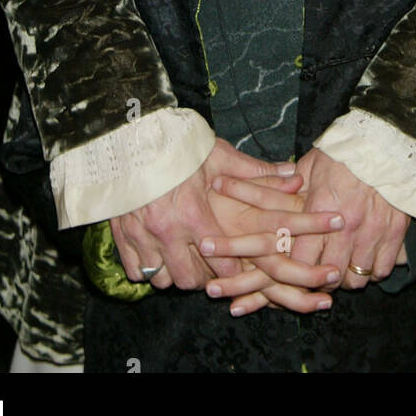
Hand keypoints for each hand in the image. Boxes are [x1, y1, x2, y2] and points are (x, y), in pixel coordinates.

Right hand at [109, 139, 342, 291]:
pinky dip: (146, 267)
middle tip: (209, 268)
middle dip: (202, 279)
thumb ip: (255, 171)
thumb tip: (295, 176)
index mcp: (194, 214)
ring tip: (182, 260)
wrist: (130, 134)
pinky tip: (156, 253)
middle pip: (189, 280)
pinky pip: (134, 270)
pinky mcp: (121, 235)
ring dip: (173, 274)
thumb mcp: (217, 155)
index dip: (233, 269)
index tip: (239, 266)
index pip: (222, 263)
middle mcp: (167, 231)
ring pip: (161, 280)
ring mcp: (141, 235)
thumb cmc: (178, 144)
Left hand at [288, 147, 409, 289]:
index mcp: (320, 208)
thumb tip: (274, 206)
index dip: (295, 270)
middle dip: (321, 280)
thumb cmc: (344, 152)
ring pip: (357, 278)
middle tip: (319, 274)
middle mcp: (346, 226)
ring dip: (348, 278)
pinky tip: (366, 260)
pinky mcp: (395, 232)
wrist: (386, 141)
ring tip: (343, 268)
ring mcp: (372, 231)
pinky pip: (382, 269)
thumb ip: (292, 190)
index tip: (294, 268)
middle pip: (330, 276)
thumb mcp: (311, 165)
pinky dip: (373, 270)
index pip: (301, 259)